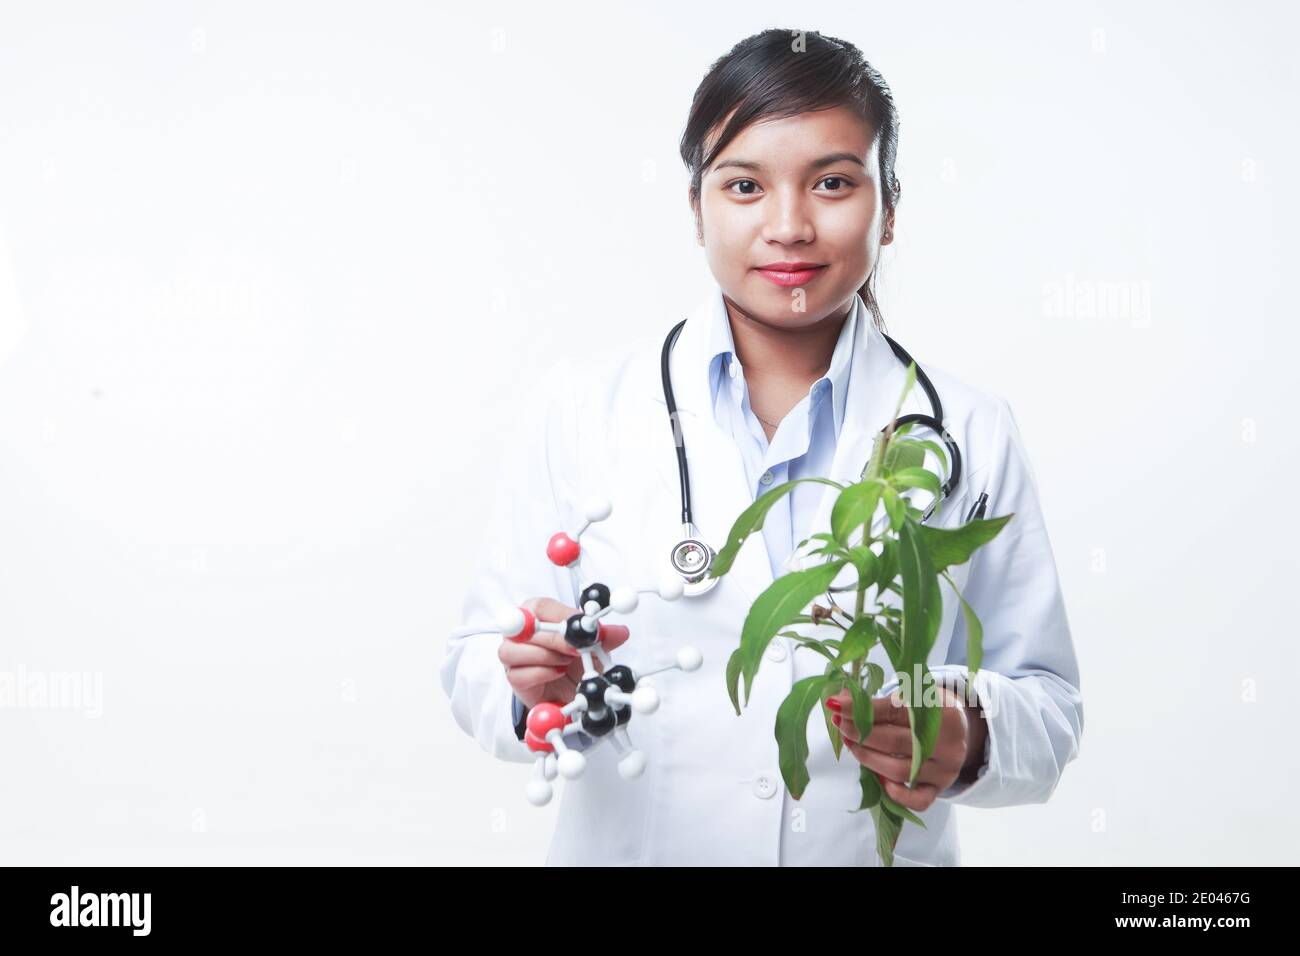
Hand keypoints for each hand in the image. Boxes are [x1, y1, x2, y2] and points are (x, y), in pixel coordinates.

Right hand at [499, 596, 629, 709]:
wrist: (569, 689)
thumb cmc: (575, 658)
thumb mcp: (594, 646)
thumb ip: (605, 637)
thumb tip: (621, 632)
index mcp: (537, 613)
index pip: (541, 606)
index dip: (561, 617)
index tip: (581, 629)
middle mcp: (519, 631)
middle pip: (526, 629)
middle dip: (556, 640)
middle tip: (577, 650)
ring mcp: (511, 654)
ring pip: (513, 651)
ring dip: (545, 657)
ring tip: (566, 662)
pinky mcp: (513, 677)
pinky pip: (518, 674)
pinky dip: (542, 674)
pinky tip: (557, 673)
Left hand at [824, 685, 985, 812]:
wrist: (960, 728)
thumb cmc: (929, 708)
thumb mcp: (911, 694)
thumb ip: (878, 700)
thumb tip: (840, 701)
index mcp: (943, 711)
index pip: (894, 710)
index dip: (861, 709)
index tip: (835, 705)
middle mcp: (949, 743)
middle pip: (895, 742)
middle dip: (860, 733)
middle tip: (841, 725)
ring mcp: (946, 769)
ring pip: (899, 771)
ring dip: (868, 758)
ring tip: (852, 745)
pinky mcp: (940, 788)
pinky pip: (917, 800)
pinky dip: (895, 792)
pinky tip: (879, 778)